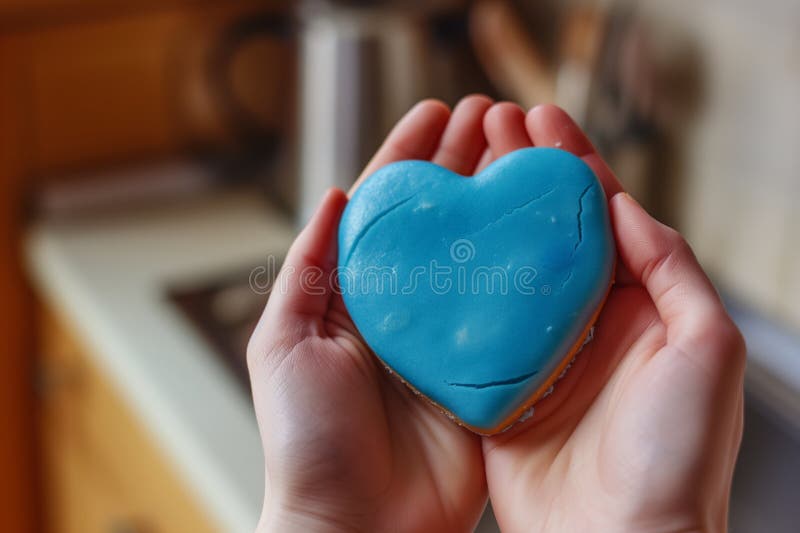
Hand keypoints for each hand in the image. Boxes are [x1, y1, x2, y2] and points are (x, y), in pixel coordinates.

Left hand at [247, 96, 497, 531]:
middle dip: (464, 165)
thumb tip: (333, 198)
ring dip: (501, 205)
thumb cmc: (307, 440)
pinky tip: (551, 234)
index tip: (435, 112)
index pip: (388, 210)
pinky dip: (534, 275)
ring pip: (482, 256)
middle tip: (493, 115)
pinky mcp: (489, 373)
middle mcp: (409, 310)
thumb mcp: (283, 344)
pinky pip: (516, 315)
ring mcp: (452, 339)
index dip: (410, 158)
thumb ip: (307, 271)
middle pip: (442, 221)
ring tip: (526, 153)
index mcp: (358, 296)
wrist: (356, 523)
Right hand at [479, 104, 745, 531]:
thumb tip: (625, 207)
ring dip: (486, 218)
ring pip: (508, 270)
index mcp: (641, 308)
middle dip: (520, 176)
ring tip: (459, 168)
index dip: (572, 164)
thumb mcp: (706, 349)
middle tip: (489, 125)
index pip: (603, 217)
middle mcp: (588, 324)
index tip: (541, 117)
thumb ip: (672, 270)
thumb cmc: (677, 457)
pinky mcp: (500, 386)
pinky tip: (437, 251)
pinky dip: (458, 286)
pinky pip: (476, 326)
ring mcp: (541, 353)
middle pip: (548, 232)